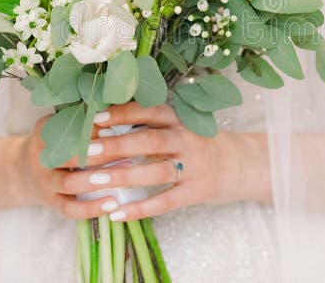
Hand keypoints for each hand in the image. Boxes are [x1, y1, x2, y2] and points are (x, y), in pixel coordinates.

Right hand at [0, 117, 120, 219]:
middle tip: (127, 152)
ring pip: (69, 183)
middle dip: (99, 154)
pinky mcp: (52, 202)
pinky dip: (92, 208)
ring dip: (96, 180)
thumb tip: (120, 111)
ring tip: (123, 175)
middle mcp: (41, 157)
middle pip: (68, 155)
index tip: (114, 128)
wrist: (23, 171)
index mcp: (44, 132)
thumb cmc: (57, 142)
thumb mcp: (62, 125)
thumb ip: (85, 119)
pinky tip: (113, 204)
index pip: (66, 128)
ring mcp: (45, 182)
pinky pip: (70, 209)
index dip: (90, 129)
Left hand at [68, 101, 271, 221]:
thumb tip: (100, 122)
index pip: (147, 111)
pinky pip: (165, 202)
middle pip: (148, 140)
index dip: (121, 113)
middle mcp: (187, 138)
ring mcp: (194, 166)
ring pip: (155, 172)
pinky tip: (116, 213)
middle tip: (86, 151)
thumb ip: (147, 123)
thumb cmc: (195, 142)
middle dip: (116, 145)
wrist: (238, 164)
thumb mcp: (177, 125)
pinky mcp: (196, 191)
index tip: (94, 118)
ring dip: (123, 177)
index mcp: (179, 118)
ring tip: (94, 181)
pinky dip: (140, 209)